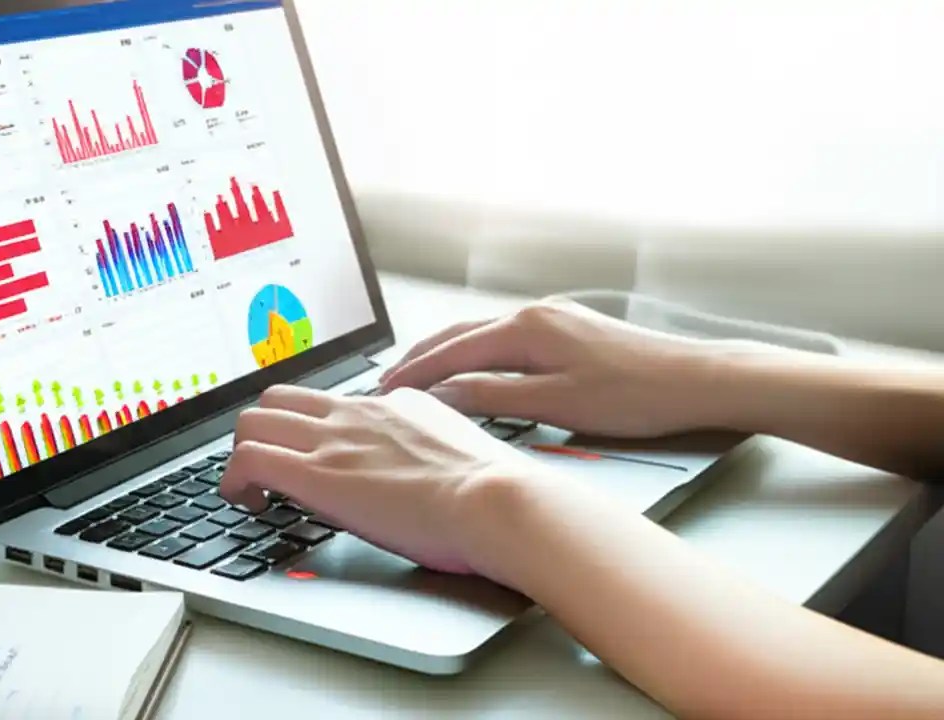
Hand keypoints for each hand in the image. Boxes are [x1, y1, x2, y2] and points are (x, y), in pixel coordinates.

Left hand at [219, 385, 548, 574]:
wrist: (498, 501)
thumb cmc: (491, 489)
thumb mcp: (457, 446)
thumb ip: (427, 441)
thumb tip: (419, 456)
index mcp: (392, 403)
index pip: (328, 401)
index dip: (305, 429)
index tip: (306, 455)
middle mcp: (355, 412)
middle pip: (276, 398)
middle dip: (260, 432)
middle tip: (267, 468)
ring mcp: (333, 440)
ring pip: (252, 421)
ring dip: (242, 454)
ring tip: (253, 489)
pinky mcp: (318, 475)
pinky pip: (249, 459)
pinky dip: (234, 480)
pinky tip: (248, 502)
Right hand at [378, 300, 755, 437]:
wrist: (698, 380)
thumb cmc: (635, 397)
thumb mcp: (556, 404)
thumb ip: (493, 396)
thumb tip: (441, 393)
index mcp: (526, 329)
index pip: (451, 351)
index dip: (413, 373)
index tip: (382, 392)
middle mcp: (534, 313)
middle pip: (459, 334)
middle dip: (419, 357)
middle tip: (385, 383)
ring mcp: (552, 318)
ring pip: (480, 333)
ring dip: (445, 353)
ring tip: (416, 375)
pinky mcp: (568, 329)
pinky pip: (504, 336)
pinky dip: (474, 351)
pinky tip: (471, 366)